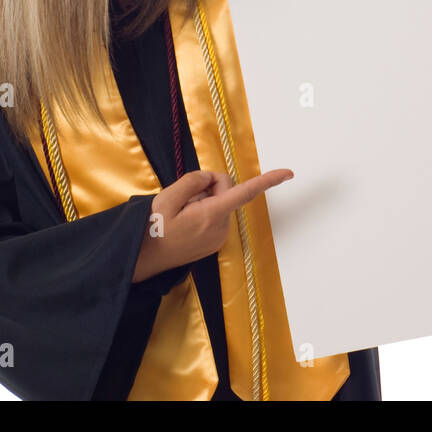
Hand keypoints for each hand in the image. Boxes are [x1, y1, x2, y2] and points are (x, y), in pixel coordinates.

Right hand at [132, 168, 293, 282]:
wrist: (142, 259)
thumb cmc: (152, 228)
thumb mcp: (167, 197)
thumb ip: (193, 181)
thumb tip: (210, 179)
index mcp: (211, 214)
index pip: (246, 192)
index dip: (268, 180)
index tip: (289, 173)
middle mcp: (221, 227)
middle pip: (226, 191)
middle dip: (209, 186)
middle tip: (183, 196)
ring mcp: (219, 237)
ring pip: (220, 203)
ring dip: (203, 201)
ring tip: (180, 213)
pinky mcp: (214, 243)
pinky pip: (215, 216)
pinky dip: (203, 212)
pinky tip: (184, 222)